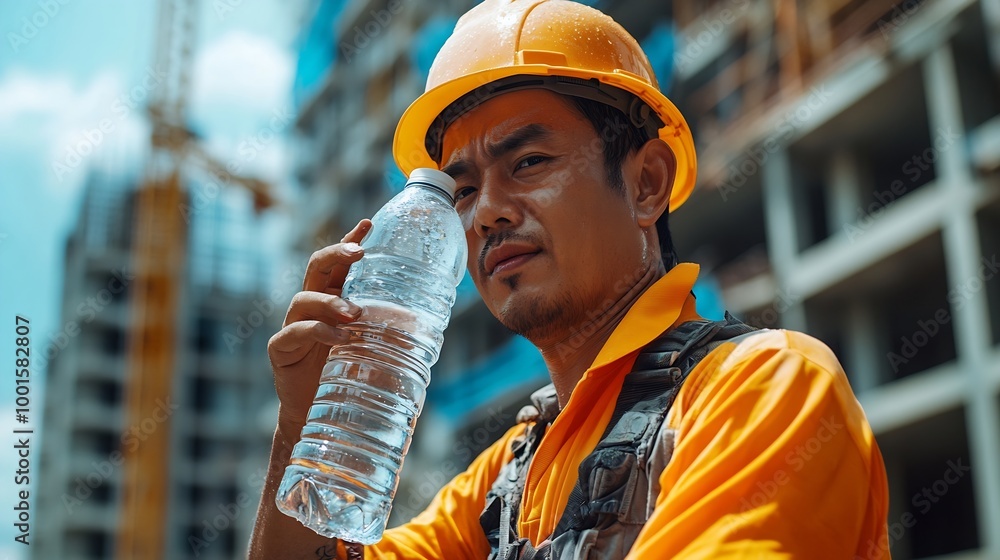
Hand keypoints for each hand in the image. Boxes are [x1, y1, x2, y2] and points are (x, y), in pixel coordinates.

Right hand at [267, 219, 371, 440]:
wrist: (317, 412)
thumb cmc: (349, 373)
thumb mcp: (373, 346)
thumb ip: (391, 329)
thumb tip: (432, 319)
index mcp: (334, 298)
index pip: (341, 263)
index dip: (351, 241)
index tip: (368, 223)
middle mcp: (312, 306)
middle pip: (317, 267)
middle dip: (337, 254)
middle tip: (360, 254)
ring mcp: (293, 325)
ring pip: (304, 299)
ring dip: (331, 302)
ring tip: (355, 314)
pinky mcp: (280, 349)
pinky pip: (294, 332)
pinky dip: (317, 331)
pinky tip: (339, 338)